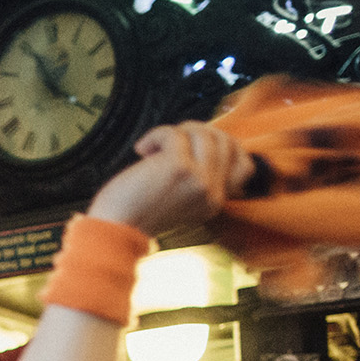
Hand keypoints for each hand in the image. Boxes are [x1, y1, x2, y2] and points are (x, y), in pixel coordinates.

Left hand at [86, 121, 250, 236]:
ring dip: (176, 132)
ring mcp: (199, 180)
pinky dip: (156, 134)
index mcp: (215, 202)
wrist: (114, 229)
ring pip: (203, 132)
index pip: (245, 165)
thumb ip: (198, 176)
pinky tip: (142, 149)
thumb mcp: (180, 198)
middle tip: (172, 141)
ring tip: (155, 147)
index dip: (226, 145)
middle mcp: (212, 193)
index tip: (198, 143)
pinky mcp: (179, 169)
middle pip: (225, 141)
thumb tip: (204, 138)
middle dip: (197, 131)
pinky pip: (175, 133)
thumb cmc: (137, 211)